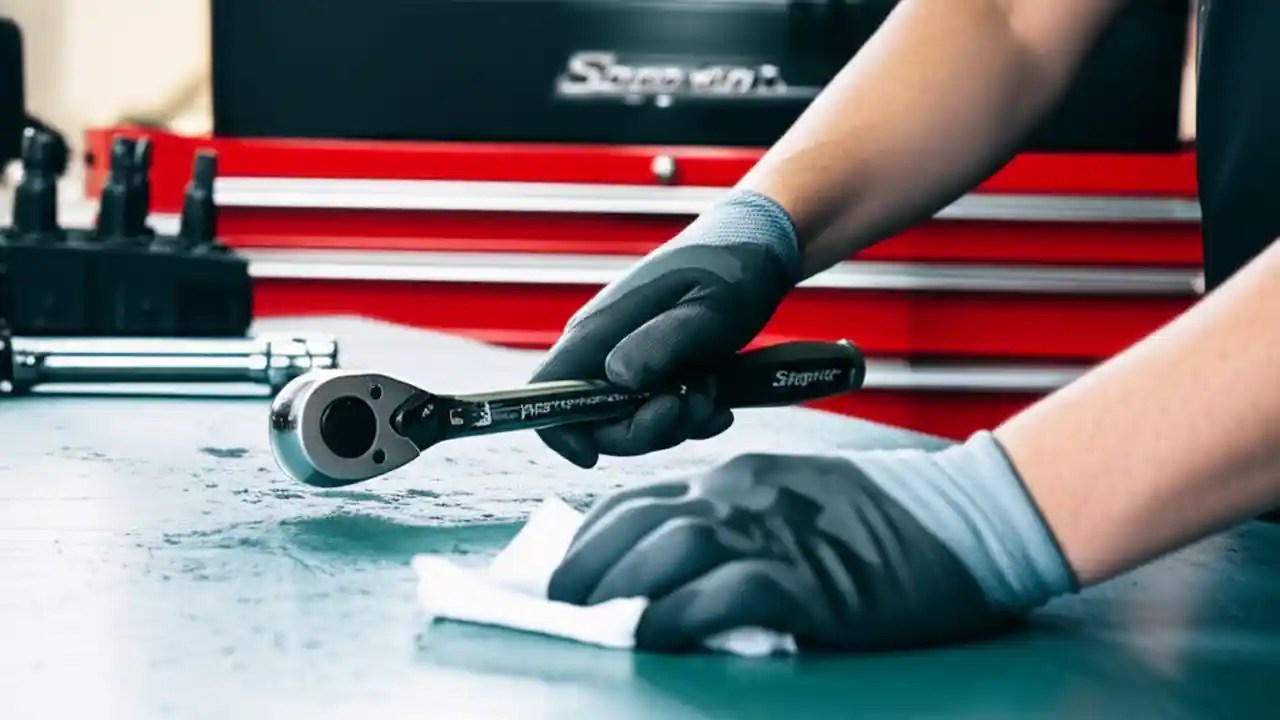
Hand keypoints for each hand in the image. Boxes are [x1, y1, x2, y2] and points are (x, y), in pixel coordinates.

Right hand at [529, 190, 801, 467]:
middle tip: (689, 406)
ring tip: (712, 390)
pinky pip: (657, 410)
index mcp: (602, 329)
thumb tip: (616, 379)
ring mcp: (629, 357)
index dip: (560, 430)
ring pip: (630, 421)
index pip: (546, 390)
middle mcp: (605, 346)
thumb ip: (661, 343)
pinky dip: (689, 417)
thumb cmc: (733, 270)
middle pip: (594, 420)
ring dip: (676, 421)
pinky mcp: (655, 367)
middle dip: (644, 430)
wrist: (760, 251)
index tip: (595, 456)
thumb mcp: (707, 311)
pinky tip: (720, 401)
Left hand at [547, 432, 1077, 651]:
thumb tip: (681, 568)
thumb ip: (738, 522)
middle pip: (637, 521)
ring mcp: (773, 530)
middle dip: (584, 564)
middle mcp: (742, 493)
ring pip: (667, 549)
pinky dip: (677, 616)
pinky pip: (722, 593)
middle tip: (556, 604)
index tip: (565, 567)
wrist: (968, 516)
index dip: (590, 535)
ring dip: (615, 587)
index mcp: (737, 474)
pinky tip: (649, 637)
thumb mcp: (797, 500)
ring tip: (586, 623)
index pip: (639, 498)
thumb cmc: (886, 517)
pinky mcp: (807, 576)